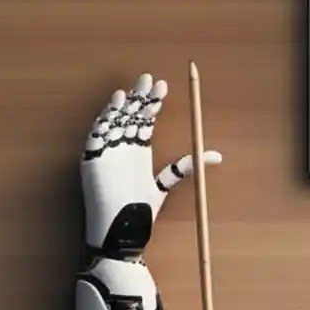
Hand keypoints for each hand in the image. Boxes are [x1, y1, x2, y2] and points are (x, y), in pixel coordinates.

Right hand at [81, 73, 221, 255]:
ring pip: (112, 121)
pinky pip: (96, 135)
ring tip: (129, 90)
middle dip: (138, 97)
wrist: (124, 230)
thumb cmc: (143, 209)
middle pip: (130, 115)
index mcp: (140, 150)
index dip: (153, 102)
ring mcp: (108, 152)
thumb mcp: (167, 182)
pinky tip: (112, 107)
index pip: (146, 119)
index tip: (164, 86)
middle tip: (148, 78)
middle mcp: (123, 148)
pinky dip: (103, 120)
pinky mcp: (92, 160)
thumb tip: (217, 155)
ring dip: (120, 105)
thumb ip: (187, 166)